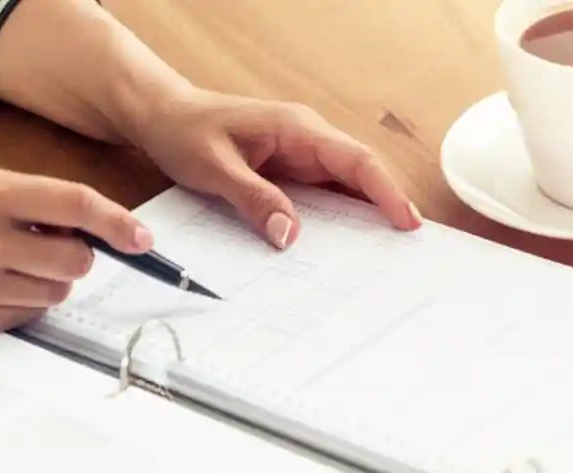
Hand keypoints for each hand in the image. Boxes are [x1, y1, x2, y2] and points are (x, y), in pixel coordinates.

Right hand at [0, 171, 150, 339]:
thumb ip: (14, 202)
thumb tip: (77, 220)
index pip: (74, 205)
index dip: (117, 222)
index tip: (140, 237)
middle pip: (77, 260)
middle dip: (72, 257)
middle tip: (43, 251)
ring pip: (55, 294)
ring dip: (43, 284)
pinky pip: (25, 319)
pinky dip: (16, 307)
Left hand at [133, 89, 421, 248]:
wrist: (164, 117)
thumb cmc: (185, 132)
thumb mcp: (214, 168)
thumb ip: (253, 199)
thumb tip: (290, 234)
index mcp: (296, 129)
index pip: (355, 160)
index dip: (386, 191)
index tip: (407, 221)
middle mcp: (307, 140)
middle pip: (361, 174)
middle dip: (388, 207)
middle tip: (408, 249)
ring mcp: (301, 156)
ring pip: (347, 187)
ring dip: (368, 216)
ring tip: (387, 255)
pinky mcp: (291, 173)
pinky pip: (325, 196)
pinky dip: (341, 219)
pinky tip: (347, 247)